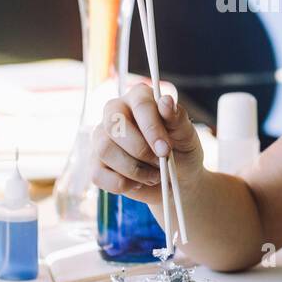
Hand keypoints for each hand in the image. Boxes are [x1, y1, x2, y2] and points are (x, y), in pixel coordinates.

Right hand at [91, 82, 203, 204]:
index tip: (164, 149)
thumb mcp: (186, 135)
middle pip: (115, 126)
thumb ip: (177, 118)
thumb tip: (166, 101)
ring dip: (133, 169)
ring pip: (104, 149)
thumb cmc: (181, 151)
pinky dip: (121, 184)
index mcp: (139, 97)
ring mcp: (102, 136)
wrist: (176, 181)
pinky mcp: (95, 162)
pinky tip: (137, 183)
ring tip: (153, 176)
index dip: (152, 128)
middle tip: (160, 163)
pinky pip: (97, 174)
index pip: (140, 105)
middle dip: (140, 150)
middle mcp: (116, 112)